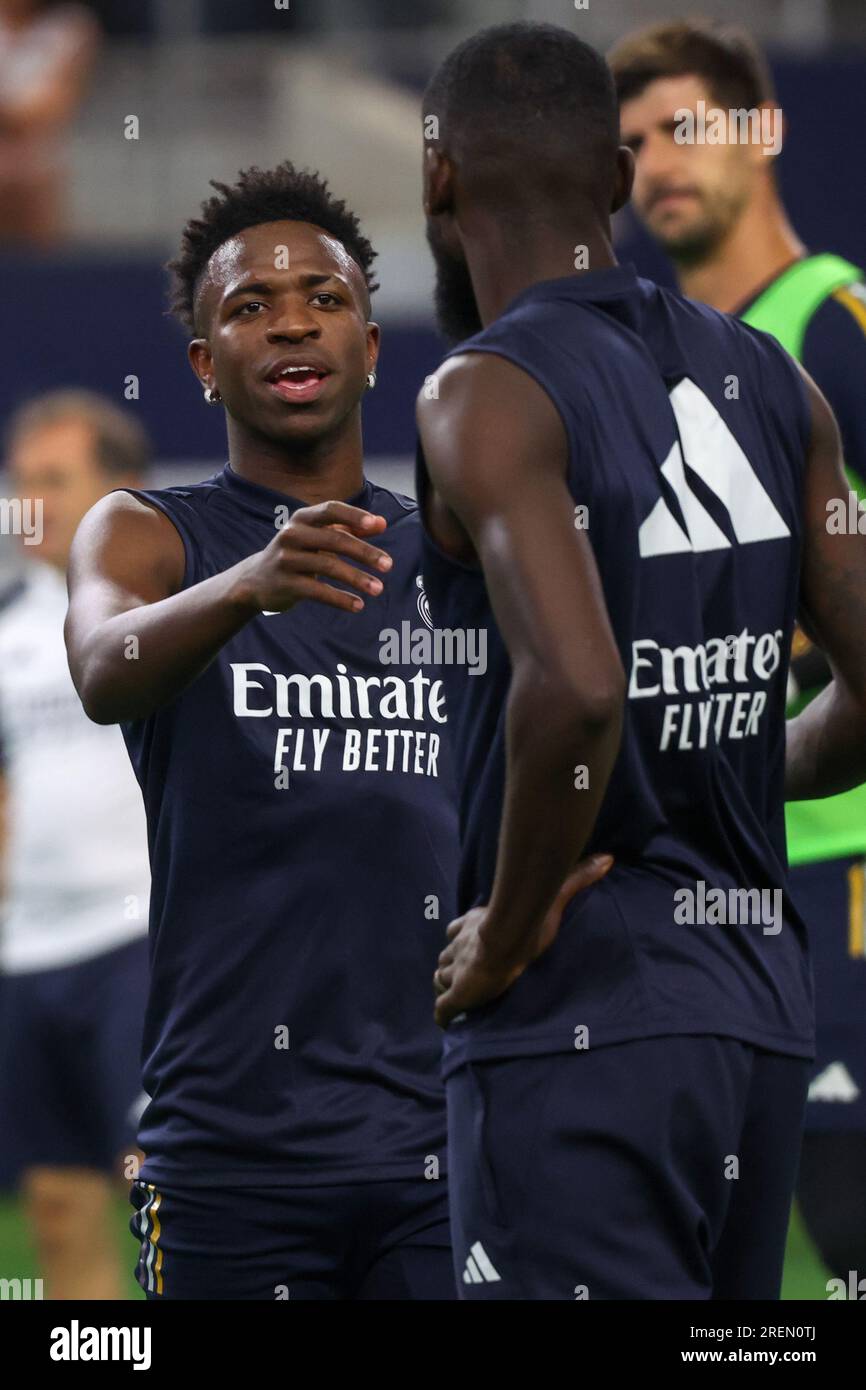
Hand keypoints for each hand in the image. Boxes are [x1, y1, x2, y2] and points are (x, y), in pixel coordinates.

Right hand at [236, 500, 391, 614]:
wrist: (255, 580)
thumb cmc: (295, 553)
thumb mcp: (317, 536)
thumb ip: (348, 528)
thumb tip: (382, 523)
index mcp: (302, 518)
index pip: (331, 510)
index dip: (354, 516)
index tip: (376, 526)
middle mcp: (292, 534)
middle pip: (334, 540)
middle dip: (364, 553)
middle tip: (388, 564)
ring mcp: (286, 559)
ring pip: (328, 566)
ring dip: (357, 578)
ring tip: (378, 589)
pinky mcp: (285, 584)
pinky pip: (317, 591)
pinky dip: (340, 598)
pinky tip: (358, 605)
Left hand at [433, 853, 613, 1027]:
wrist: (508, 941)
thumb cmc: (527, 922)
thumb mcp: (555, 896)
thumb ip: (578, 877)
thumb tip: (607, 858)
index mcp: (476, 925)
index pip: (457, 928)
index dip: (459, 936)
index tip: (468, 943)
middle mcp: (461, 946)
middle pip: (446, 956)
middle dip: (451, 965)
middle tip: (462, 976)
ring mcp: (456, 971)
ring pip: (440, 978)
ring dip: (446, 986)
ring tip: (456, 997)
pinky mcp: (456, 995)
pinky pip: (442, 1009)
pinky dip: (444, 1015)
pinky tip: (449, 1021)